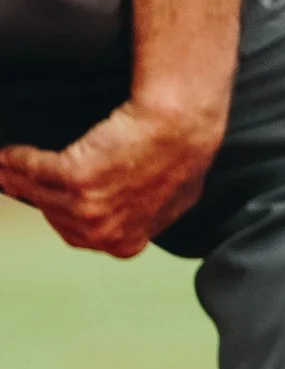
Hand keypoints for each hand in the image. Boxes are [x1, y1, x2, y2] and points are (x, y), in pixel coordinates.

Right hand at [0, 97, 224, 256]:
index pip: (76, 235)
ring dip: (16, 177)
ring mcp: (90, 209)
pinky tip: (5, 154)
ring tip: (4, 164)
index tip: (46, 200)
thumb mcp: (171, 198)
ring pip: (40, 192)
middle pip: (53, 215)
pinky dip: (16, 159)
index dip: (59, 214)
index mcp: (126, 244)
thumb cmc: (183, 152)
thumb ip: (145, 215)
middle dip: (37, 195)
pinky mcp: (77, 180)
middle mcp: (106, 233)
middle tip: (16, 178)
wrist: (183, 125)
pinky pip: (35, 169)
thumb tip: (128, 218)